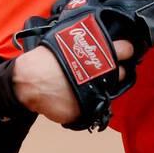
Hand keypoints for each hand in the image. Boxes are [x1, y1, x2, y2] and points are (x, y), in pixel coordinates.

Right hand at [13, 40, 134, 123]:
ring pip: (108, 90)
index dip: (126, 49)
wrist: (27, 81)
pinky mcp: (84, 111)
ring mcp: (95, 95)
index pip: (124, 49)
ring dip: (104, 85)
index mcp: (98, 55)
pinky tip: (75, 94)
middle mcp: (101, 75)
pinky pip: (89, 106)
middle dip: (117, 70)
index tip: (126, 50)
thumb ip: (85, 43)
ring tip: (91, 81)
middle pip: (121, 72)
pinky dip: (85, 102)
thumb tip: (95, 41)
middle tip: (108, 68)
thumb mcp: (67, 41)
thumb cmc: (44, 58)